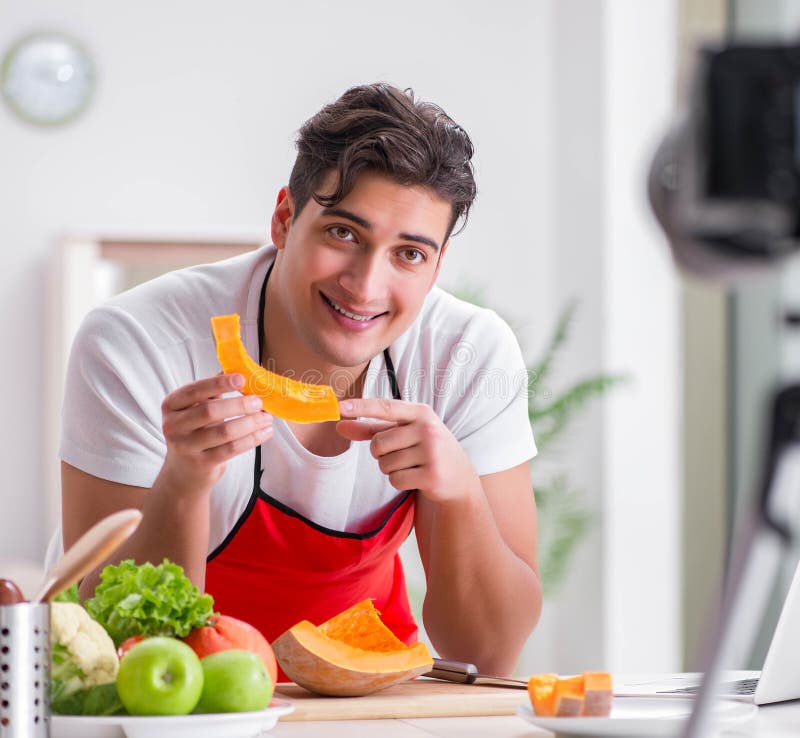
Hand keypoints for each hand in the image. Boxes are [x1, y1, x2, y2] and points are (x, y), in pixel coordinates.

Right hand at [159, 374, 272, 493]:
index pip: (195, 390)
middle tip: (259, 402)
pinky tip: (265, 432)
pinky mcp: (202, 463)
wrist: (184, 471)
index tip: (242, 378)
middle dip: (239, 405)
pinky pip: (232, 448)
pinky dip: (252, 439)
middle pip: (209, 411)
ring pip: (224, 432)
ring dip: (250, 423)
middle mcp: (173, 425)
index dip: (218, 383)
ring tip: (267, 417)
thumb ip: (212, 389)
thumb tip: (238, 369)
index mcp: (172, 405)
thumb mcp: (197, 407)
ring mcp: (186, 447)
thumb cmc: (195, 431)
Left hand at [337, 399, 480, 503]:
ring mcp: (432, 452)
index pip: (386, 408)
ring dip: (391, 469)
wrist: (459, 478)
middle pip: (378, 443)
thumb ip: (372, 429)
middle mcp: (428, 429)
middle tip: (401, 454)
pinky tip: (416, 477)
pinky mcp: (432, 475)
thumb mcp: (404, 434)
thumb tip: (339, 426)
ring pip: (385, 464)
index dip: (361, 407)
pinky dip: (399, 481)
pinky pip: (395, 479)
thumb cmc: (426, 450)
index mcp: (421, 413)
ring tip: (412, 465)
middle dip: (380, 453)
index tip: (339, 407)